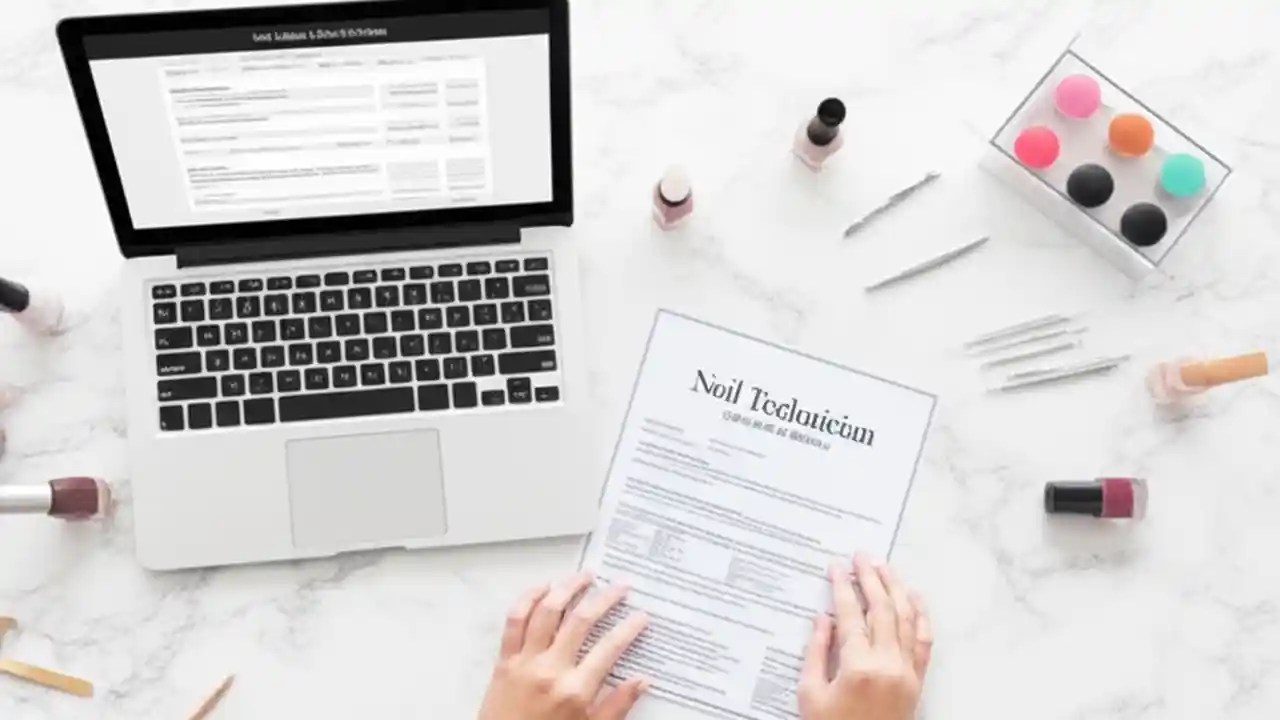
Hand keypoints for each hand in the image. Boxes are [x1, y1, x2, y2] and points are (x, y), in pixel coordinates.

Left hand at [478, 572, 651, 719]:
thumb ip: (617, 705)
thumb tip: (643, 681)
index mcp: (575, 690)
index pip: (609, 648)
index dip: (629, 628)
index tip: (641, 615)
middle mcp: (550, 670)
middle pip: (581, 621)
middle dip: (605, 598)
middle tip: (620, 586)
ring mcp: (525, 661)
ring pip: (547, 611)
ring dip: (567, 588)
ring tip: (585, 576)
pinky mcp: (504, 659)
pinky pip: (514, 620)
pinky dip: (528, 598)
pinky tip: (543, 588)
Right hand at [799, 554, 932, 719]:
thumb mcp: (810, 695)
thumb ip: (816, 652)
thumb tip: (822, 618)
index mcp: (857, 667)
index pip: (850, 615)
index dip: (842, 587)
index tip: (836, 567)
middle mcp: (887, 665)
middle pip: (881, 609)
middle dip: (870, 578)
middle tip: (861, 556)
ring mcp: (906, 672)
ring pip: (905, 619)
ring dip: (895, 589)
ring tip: (885, 567)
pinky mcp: (917, 682)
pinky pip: (923, 642)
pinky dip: (920, 616)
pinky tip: (914, 599)